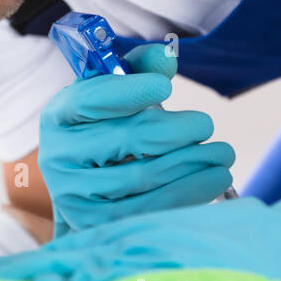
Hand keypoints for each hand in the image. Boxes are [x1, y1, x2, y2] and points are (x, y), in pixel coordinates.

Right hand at [38, 43, 233, 236]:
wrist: (87, 186)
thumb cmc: (107, 130)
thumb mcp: (117, 95)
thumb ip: (140, 71)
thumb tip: (166, 55)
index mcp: (58, 115)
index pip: (91, 99)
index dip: (129, 91)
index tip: (166, 88)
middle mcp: (57, 155)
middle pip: (126, 139)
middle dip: (176, 130)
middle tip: (206, 125)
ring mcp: (72, 194)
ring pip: (141, 176)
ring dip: (191, 162)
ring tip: (223, 154)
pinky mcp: (94, 225)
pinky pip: (147, 210)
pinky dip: (187, 193)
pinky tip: (214, 180)